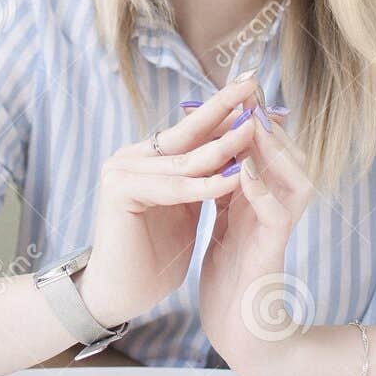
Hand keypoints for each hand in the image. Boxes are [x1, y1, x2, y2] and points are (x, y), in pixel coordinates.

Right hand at [76, 79, 253, 326]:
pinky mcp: (119, 190)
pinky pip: (174, 187)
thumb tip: (238, 142)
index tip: (257, 91)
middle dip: (224, 106)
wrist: (122, 293)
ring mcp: (121, 169)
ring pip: (185, 159)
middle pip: (187, 129)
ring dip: (224, 145)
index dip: (225, 111)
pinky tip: (233, 178)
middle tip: (254, 82)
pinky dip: (206, 185)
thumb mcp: (187, 205)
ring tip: (253, 128)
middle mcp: (131, 156)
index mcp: (146, 157)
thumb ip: (204, 175)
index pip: (192, 128)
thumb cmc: (155, 254)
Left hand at [198, 102, 315, 375]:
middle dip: (271, 124)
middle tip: (250, 94)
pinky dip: (261, 191)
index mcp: (262, 201)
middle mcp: (278, 210)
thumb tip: (217, 155)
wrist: (239, 332)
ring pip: (295, 179)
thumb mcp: (227, 225)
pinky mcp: (272, 253)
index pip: (269, 151)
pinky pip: (276, 215)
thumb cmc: (231, 279)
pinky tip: (244, 173)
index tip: (236, 90)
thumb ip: (226, 192)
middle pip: (292, 156)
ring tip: (253, 124)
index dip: (255, 120)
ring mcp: (278, 231)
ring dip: (273, 151)